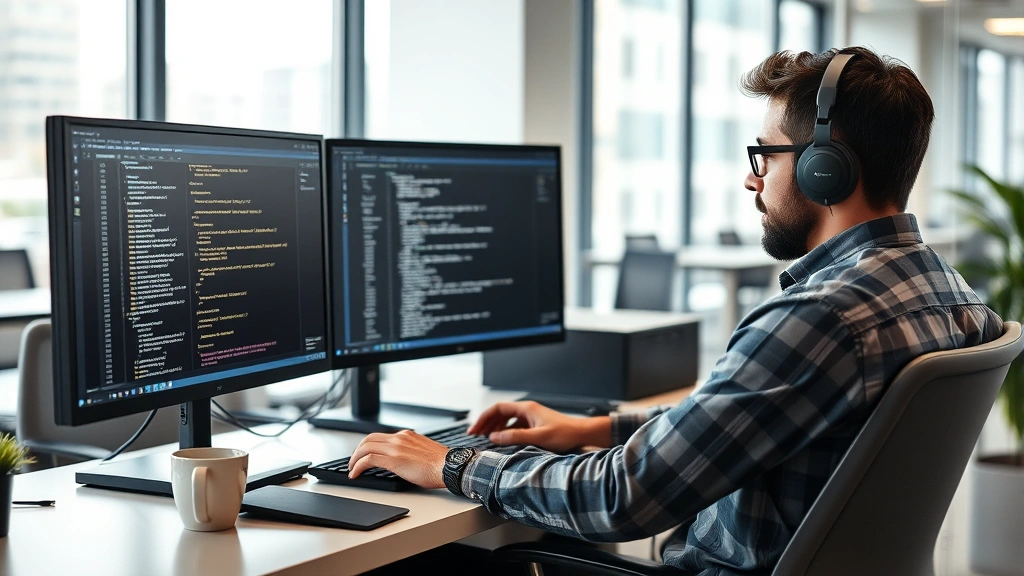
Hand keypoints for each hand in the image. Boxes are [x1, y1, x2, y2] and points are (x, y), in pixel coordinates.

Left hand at [348, 429, 447, 488]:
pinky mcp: (393, 460)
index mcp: (407, 435)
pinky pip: (368, 460)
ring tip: (352, 469)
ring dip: (355, 459)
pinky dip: (358, 466)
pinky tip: (355, 474)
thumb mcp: (423, 451)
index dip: (368, 445)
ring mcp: (396, 447)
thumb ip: (411, 451)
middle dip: (357, 451)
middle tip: (353, 461)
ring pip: (365, 447)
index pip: (381, 436)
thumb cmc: (441, 464)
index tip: (364, 454)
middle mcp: (399, 438)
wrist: (449, 466)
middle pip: (369, 439)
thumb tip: (404, 460)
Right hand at [467, 401, 611, 452]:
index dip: (483, 418)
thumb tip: (494, 437)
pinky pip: (515, 427)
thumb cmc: (566, 434)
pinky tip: (503, 442)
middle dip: (486, 424)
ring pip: (507, 420)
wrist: (584, 435)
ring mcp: (531, 418)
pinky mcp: (535, 426)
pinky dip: (505, 433)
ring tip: (485, 439)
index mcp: (526, 409)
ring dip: (495, 428)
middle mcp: (527, 411)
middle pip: (500, 414)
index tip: (474, 430)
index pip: (497, 408)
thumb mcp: (538, 437)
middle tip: (475, 436)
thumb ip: (515, 437)